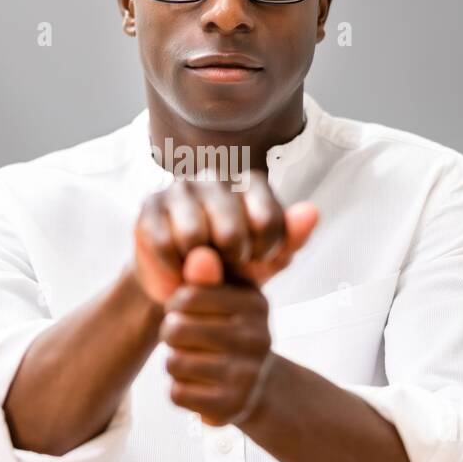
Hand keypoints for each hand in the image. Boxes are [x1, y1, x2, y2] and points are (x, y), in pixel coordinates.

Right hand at [132, 169, 318, 303]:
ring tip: (200, 269)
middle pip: (231, 231)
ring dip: (198, 268)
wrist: (181, 284)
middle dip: (230, 262)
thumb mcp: (268, 260)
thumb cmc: (231, 267)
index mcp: (250, 183)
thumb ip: (291, 238)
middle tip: (225, 265)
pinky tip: (178, 272)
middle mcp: (215, 177)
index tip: (256, 260)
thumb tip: (312, 212)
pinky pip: (165, 245)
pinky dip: (174, 271)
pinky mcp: (149, 204)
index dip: (265, 252)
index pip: (269, 220)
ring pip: (194, 238)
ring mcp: (180, 187)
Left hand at [161, 247, 275, 427]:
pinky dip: (179, 389)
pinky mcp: (231, 406)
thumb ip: (207, 276)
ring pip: (174, 363)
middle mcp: (256, 339)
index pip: (188, 296)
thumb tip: (197, 255)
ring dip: (174, 362)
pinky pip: (178, 393)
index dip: (175, 302)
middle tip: (180, 336)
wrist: (258, 384)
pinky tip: (196, 384)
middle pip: (177, 330)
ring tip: (190, 358)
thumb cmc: (229, 329)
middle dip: (170, 333)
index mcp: (255, 304)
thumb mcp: (224, 296)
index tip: (181, 308)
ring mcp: (246, 376)